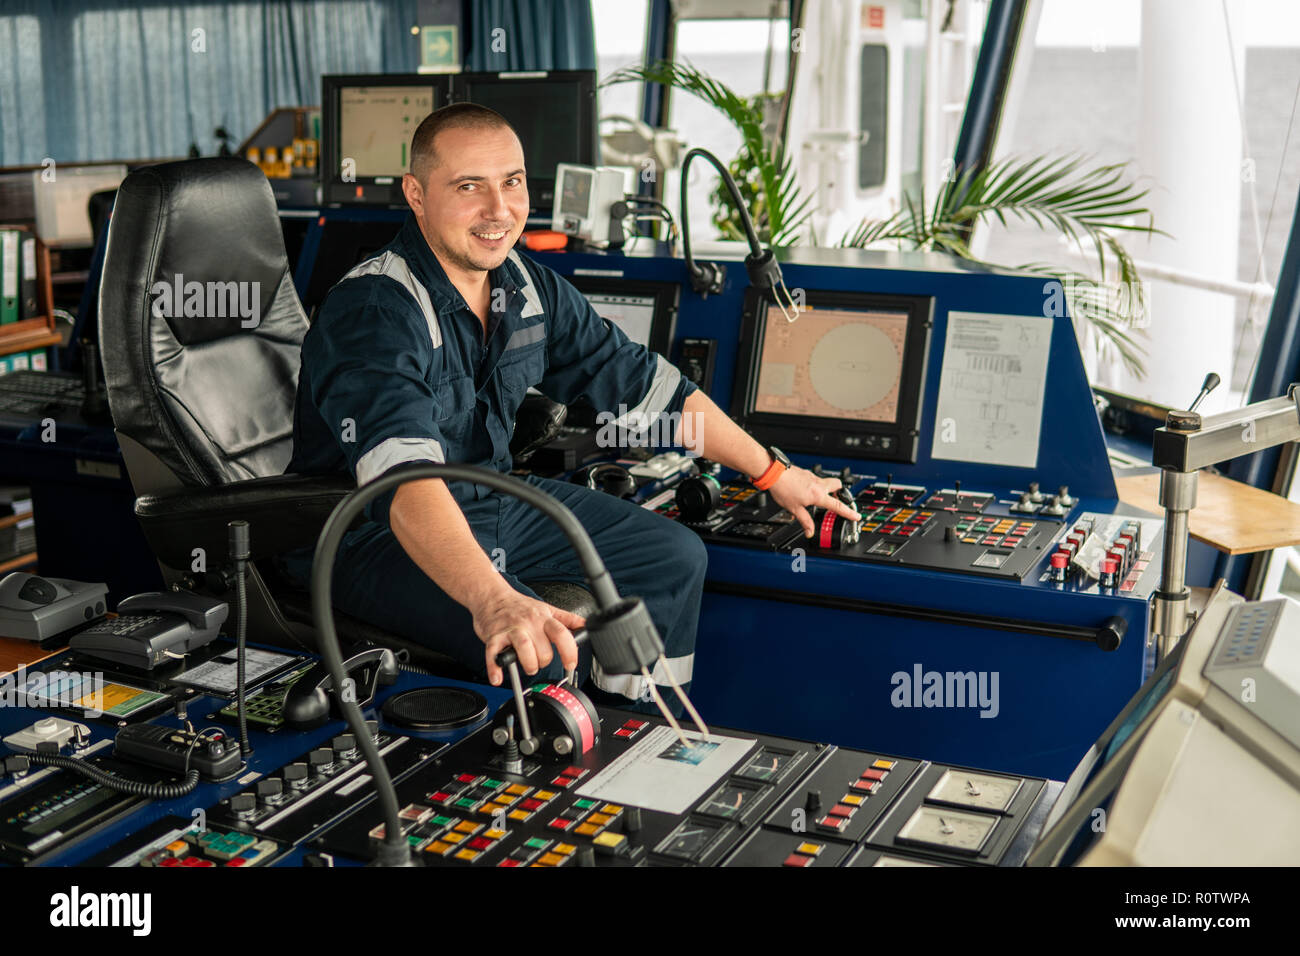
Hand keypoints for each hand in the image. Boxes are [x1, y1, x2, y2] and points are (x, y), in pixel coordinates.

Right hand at [470, 587, 584, 686]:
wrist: (492, 597)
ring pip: (524, 650)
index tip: (570, 664)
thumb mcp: (546, 609)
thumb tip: (585, 625)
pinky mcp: (493, 637)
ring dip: (529, 665)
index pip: (562, 634)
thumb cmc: (519, 606)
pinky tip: (498, 677)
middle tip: (539, 660)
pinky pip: (494, 654)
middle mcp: (528, 623)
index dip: (570, 652)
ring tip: (528, 666)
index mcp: (543, 618)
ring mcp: (510, 630)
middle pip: (543, 650)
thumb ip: (566, 619)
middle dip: (544, 662)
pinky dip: (495, 668)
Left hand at [768, 466, 861, 537]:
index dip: (849, 512)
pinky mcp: (806, 473)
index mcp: (818, 495)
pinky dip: (815, 486)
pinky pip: (816, 480)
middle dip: (840, 493)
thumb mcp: (794, 509)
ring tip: (818, 499)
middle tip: (836, 502)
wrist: (774, 473)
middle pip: (838, 486)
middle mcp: (818, 484)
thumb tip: (810, 532)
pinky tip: (805, 492)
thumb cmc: (783, 488)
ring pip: (827, 482)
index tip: (856, 515)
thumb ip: (805, 521)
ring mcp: (813, 477)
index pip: (838, 506)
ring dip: (827, 489)